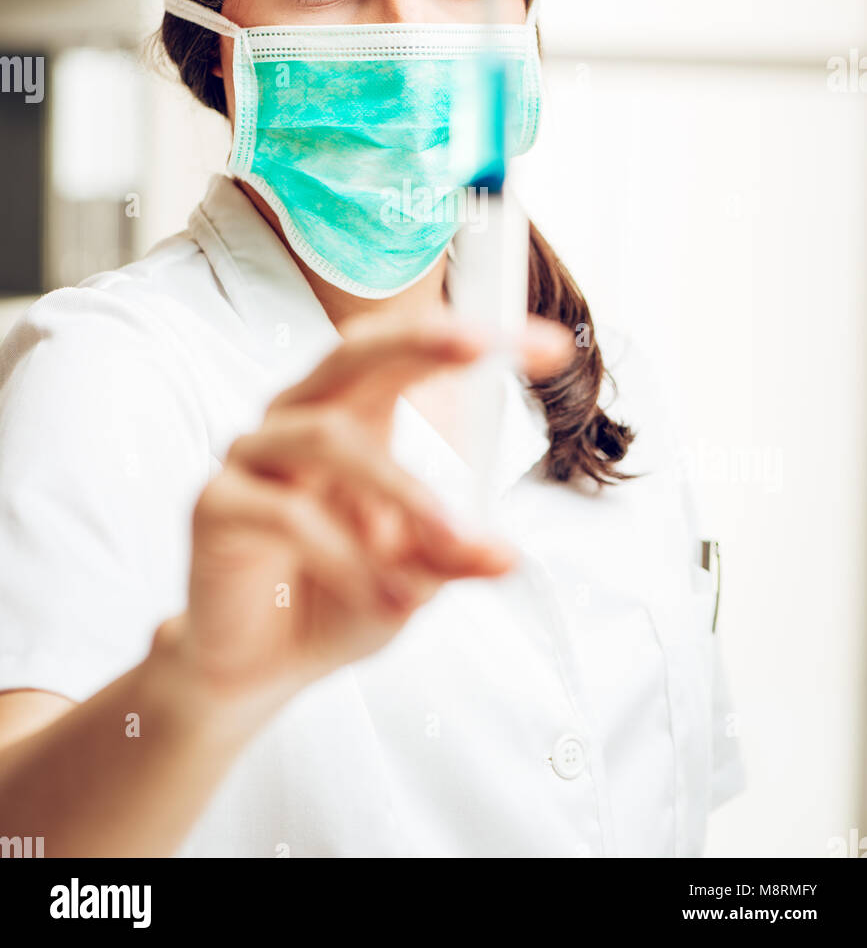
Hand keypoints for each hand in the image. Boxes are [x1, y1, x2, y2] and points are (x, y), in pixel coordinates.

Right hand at [163, 308, 572, 723]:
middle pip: (353, 353)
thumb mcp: (416, 578)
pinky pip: (287, 514)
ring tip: (453, 545)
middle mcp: (301, 417)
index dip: (477, 340)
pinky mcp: (217, 505)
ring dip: (403, 490)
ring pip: (329, 436)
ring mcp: (254, 455)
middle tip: (480, 346)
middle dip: (420, 342)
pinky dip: (349, 558)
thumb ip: (454, 556)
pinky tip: (387, 600)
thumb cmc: (339, 597)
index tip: (553, 346)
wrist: (256, 669)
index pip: (412, 357)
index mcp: (354, 414)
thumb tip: (505, 553)